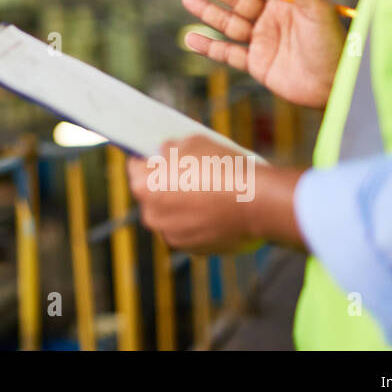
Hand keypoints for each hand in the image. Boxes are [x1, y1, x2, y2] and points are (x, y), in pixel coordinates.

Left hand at [125, 135, 303, 253]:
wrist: (257, 202)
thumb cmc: (223, 169)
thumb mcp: (192, 142)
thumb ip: (171, 149)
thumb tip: (164, 153)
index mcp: (144, 186)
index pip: (135, 167)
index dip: (148, 160)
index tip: (159, 158)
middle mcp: (152, 216)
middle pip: (152, 195)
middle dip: (165, 184)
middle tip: (188, 173)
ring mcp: (172, 236)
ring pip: (171, 215)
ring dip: (182, 206)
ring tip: (208, 192)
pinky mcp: (193, 250)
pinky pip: (189, 231)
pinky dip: (198, 222)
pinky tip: (217, 209)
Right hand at [182, 0, 344, 108]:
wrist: (336, 86)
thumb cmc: (334, 45)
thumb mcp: (317, 10)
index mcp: (286, 1)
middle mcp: (271, 18)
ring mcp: (262, 40)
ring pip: (228, 22)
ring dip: (208, 11)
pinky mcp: (256, 63)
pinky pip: (228, 53)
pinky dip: (209, 47)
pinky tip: (191, 38)